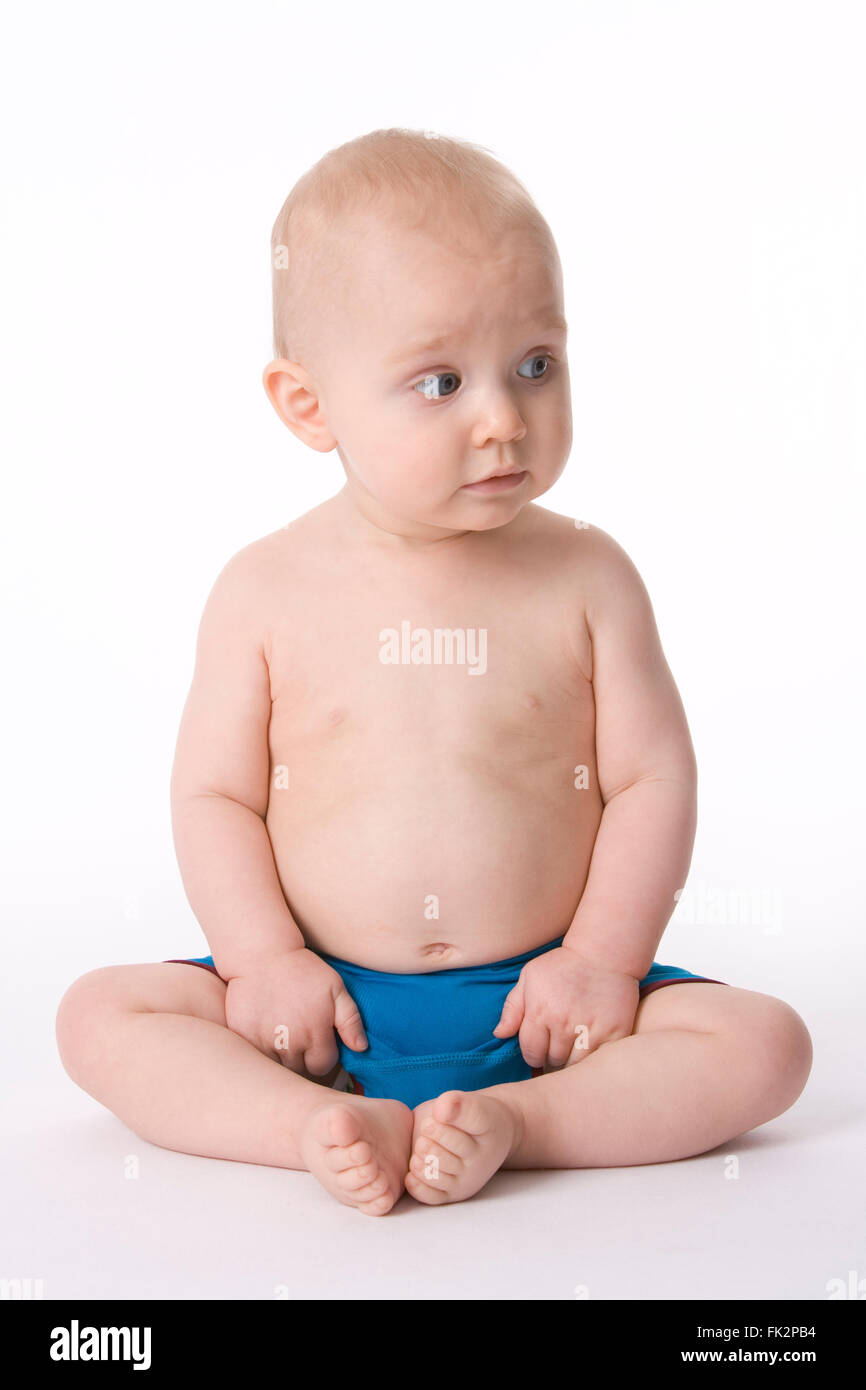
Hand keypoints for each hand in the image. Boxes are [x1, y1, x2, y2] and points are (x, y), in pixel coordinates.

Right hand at [224, 948, 367, 1076]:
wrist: (262, 954)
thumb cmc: (302, 969)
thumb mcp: (335, 988)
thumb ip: (351, 1021)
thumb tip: (360, 1049)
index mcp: (315, 1035)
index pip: (322, 1067)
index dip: (323, 1055)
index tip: (319, 1041)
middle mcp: (289, 1044)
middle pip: (299, 1070)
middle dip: (303, 1058)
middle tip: (300, 1035)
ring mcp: (263, 1042)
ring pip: (276, 1066)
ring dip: (281, 1055)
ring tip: (283, 1034)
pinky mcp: (243, 1037)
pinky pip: (254, 1056)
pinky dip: (260, 1048)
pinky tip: (265, 1030)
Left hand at [491, 947, 639, 1069]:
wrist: (604, 953)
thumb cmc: (563, 964)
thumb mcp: (530, 977)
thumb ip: (512, 1008)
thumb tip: (499, 1034)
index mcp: (540, 1012)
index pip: (531, 1052)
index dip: (533, 1055)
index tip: (539, 1050)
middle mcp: (563, 1024)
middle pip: (552, 1061)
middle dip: (551, 1058)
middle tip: (556, 1049)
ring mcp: (590, 1030)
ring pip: (574, 1065)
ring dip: (570, 1062)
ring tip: (571, 1050)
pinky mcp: (614, 1033)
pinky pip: (598, 1060)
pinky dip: (592, 1059)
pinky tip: (589, 1049)